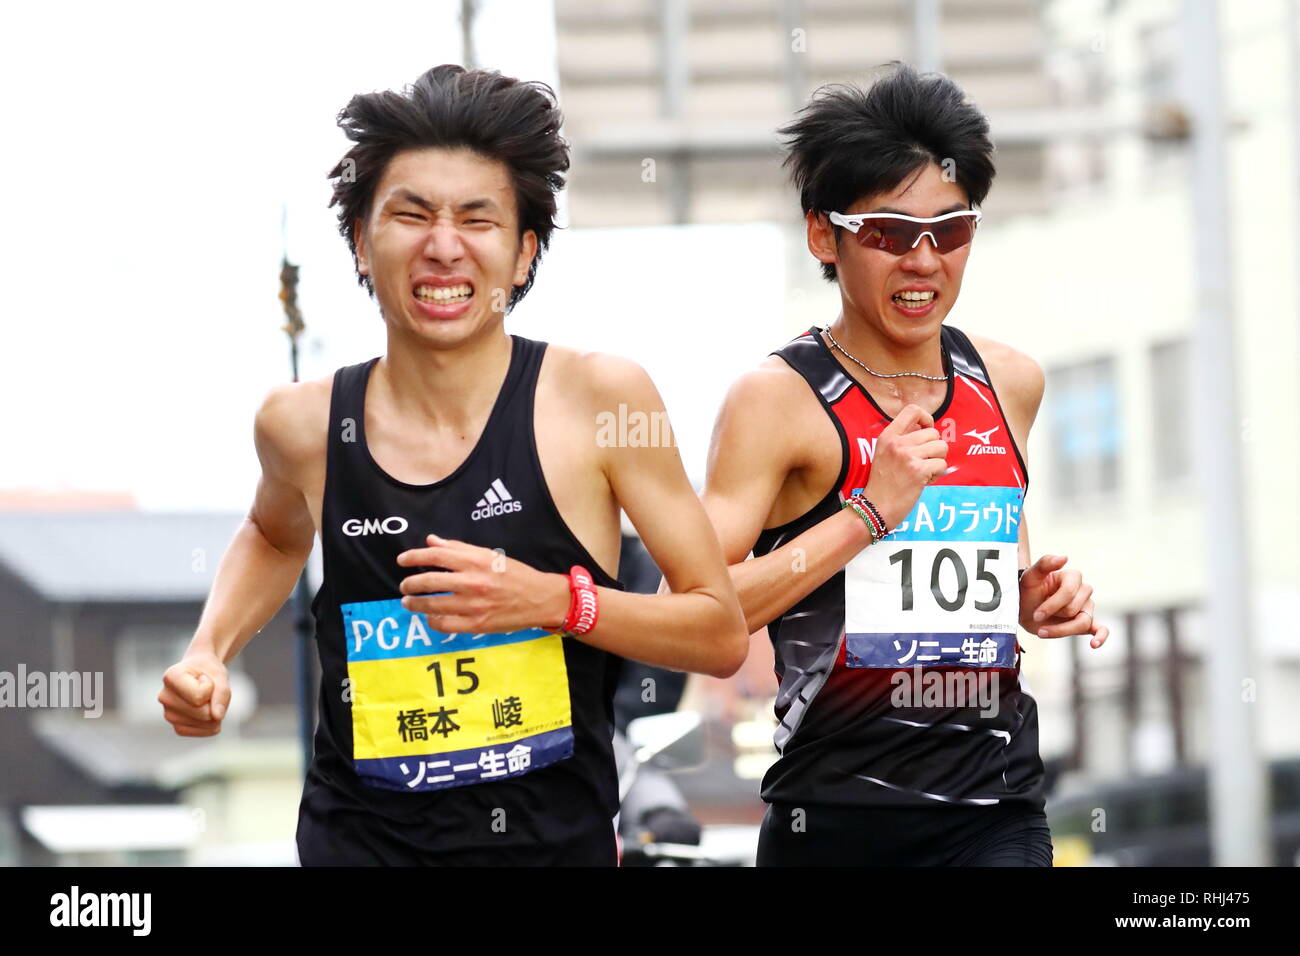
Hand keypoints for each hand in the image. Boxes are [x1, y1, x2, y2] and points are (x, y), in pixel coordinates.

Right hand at [159, 652, 230, 735]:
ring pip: (205, 723)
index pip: (199, 696)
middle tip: (206, 688)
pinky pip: (203, 732)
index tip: (203, 677)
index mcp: (171, 677)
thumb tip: (217, 717)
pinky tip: (206, 709)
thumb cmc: (209, 671)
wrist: (201, 673)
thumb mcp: (220, 675)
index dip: (210, 687)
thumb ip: (221, 693)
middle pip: (203, 712)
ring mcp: (169, 714)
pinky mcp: (177, 726)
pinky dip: (212, 723)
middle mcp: (165, 697)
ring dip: (214, 712)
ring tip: (205, 697)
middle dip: (214, 701)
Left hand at [396, 534, 571, 633]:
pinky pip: (445, 624)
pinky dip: (432, 621)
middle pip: (429, 581)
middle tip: (404, 586)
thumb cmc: (515, 574)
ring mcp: (474, 605)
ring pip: (433, 604)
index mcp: (475, 561)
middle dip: (410, 584)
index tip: (402, 560)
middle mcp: (473, 582)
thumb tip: (431, 541)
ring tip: (408, 602)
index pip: (435, 556)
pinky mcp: (477, 624)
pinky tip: (430, 617)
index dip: (414, 557)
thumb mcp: (488, 555)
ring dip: (415, 603)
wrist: (540, 598)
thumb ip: (459, 548)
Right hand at [863, 403, 948, 528]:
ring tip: (925, 471)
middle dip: (934, 448)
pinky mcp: (918, 471)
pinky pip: (942, 465)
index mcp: (888, 436)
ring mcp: (908, 456)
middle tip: (924, 462)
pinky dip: (937, 474)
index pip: (912, 410)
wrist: (876, 507)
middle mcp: (897, 443)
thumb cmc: (883, 484)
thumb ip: (901, 439)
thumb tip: (926, 429)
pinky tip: (925, 481)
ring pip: (942, 447)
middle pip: (933, 433)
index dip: (926, 418)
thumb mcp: (884, 454)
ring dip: (938, 461)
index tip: (926, 430)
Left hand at [1019, 554, 1107, 647]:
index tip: (1036, 613)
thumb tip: (1065, 557)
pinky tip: (1094, 644)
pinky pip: (1101, 629)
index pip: (1069, 592)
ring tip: (1042, 632)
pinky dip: (1101, 637)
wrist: (1024, 609)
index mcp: (1072, 576)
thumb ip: (1045, 563)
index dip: (1052, 605)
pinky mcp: (1086, 622)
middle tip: (1037, 616)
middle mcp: (1083, 591)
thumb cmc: (1028, 591)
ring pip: (1082, 622)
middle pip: (1073, 609)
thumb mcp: (1030, 577)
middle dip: (1053, 615)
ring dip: (1061, 631)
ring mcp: (1086, 607)